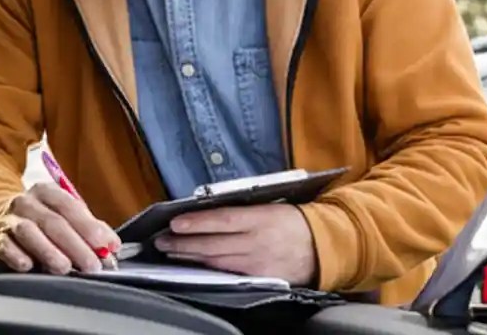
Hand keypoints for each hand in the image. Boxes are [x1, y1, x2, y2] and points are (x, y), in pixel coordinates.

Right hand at [0, 182, 120, 274]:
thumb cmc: (40, 220)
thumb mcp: (64, 215)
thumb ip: (89, 228)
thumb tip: (112, 245)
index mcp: (47, 192)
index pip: (70, 207)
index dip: (89, 226)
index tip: (105, 245)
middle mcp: (27, 202)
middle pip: (53, 222)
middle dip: (75, 245)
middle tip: (90, 264)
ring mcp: (9, 220)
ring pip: (29, 232)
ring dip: (48, 251)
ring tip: (64, 267)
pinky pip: (5, 246)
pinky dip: (16, 256)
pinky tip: (28, 266)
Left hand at [154, 204, 316, 285]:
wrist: (324, 246)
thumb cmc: (294, 221)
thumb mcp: (271, 207)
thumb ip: (242, 211)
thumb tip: (208, 211)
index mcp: (262, 219)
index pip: (223, 220)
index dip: (197, 222)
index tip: (175, 223)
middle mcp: (258, 242)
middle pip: (213, 244)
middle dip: (184, 243)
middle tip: (161, 241)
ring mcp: (258, 264)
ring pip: (216, 262)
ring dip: (190, 257)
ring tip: (171, 252)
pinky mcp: (259, 278)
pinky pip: (227, 275)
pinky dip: (207, 270)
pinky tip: (193, 266)